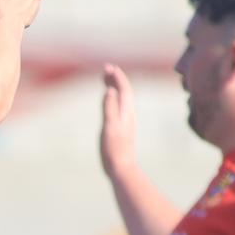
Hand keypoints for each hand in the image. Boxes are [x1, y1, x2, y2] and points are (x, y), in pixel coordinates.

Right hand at [99, 64, 138, 179]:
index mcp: (126, 111)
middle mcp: (128, 114)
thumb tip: (110, 90)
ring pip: (122, 99)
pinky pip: (119, 107)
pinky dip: (113, 99)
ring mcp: (126, 120)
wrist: (122, 167)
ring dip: (115, 88)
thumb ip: (110, 108)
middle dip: (116, 79)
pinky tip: (109, 101)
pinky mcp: (122, 127)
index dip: (117, 77)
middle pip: (124, 91)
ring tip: (106, 80)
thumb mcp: (110, 127)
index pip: (124, 88)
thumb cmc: (114, 148)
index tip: (109, 67)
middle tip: (106, 69)